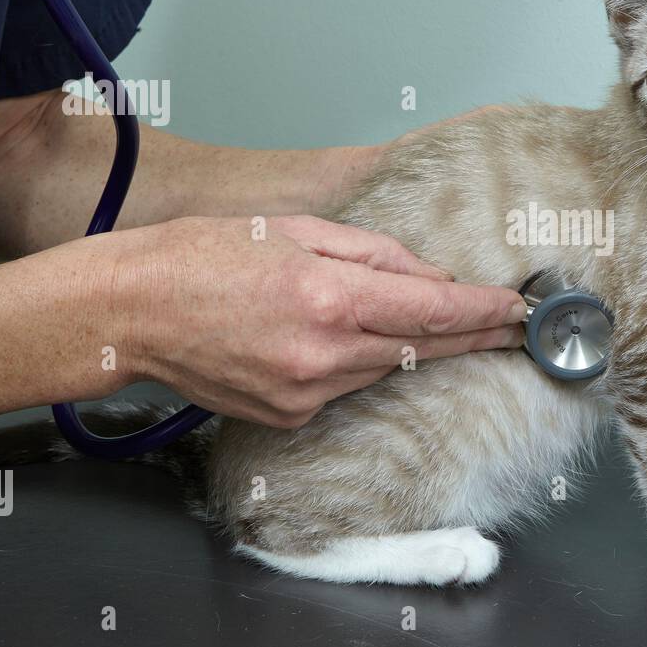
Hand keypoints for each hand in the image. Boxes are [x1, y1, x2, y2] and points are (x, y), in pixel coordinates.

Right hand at [105, 215, 525, 427]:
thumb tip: (434, 279)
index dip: (483, 312)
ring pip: (385, 367)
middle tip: (511, 325)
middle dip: (471, 335)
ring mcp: (306, 393)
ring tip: (413, 316)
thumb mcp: (298, 230)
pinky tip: (336, 338)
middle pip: (422, 348)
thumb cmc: (202, 257)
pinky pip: (347, 387)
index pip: (432, 310)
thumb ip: (376, 256)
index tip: (518, 310)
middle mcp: (324, 354)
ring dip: (407, 344)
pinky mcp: (289, 415)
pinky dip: (357, 362)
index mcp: (328, 296)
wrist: (128, 313)